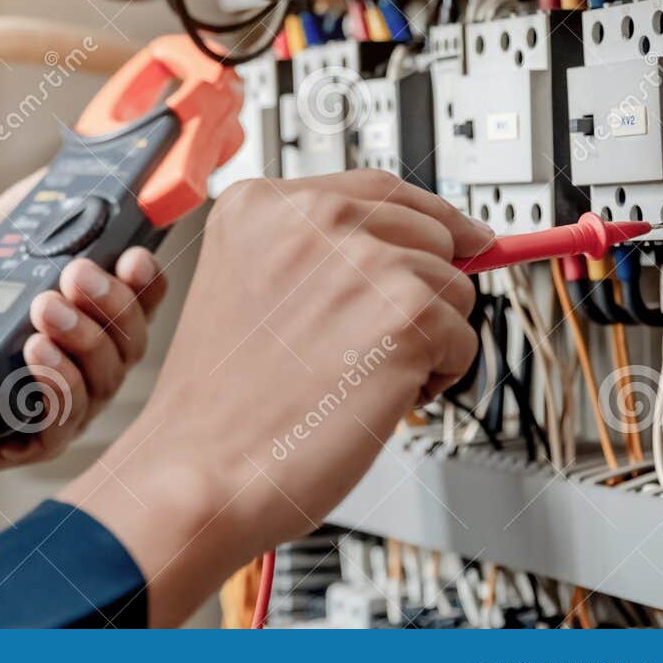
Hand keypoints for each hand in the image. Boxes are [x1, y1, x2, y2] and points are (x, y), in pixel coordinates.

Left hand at [0, 171, 166, 535]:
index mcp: (76, 314)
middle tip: (74, 275)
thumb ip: (16, 216)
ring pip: (106, 377)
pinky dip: (59, 383)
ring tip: (43, 309)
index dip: (144, 278)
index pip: (136, 299)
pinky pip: (67, 417)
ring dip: (83, 338)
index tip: (132, 255)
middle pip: (131, 337)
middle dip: (111, 301)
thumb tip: (55, 173)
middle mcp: (78, 360)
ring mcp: (59, 402)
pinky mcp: (34, 440)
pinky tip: (34, 354)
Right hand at [57, 171, 491, 625]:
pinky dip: (437, 378)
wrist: (198, 473)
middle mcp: (311, 218)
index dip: (425, 222)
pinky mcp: (405, 312)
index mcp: (262, 205)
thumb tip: (431, 245)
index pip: (379, 189)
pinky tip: (376, 397)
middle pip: (430, 231)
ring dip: (427, 339)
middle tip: (367, 346)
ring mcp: (361, 261)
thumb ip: (323, 256)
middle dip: (419, 290)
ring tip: (359, 376)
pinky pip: (464, 339)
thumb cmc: (219, 407)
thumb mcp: (250, 290)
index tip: (457, 239)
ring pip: (454, 286)